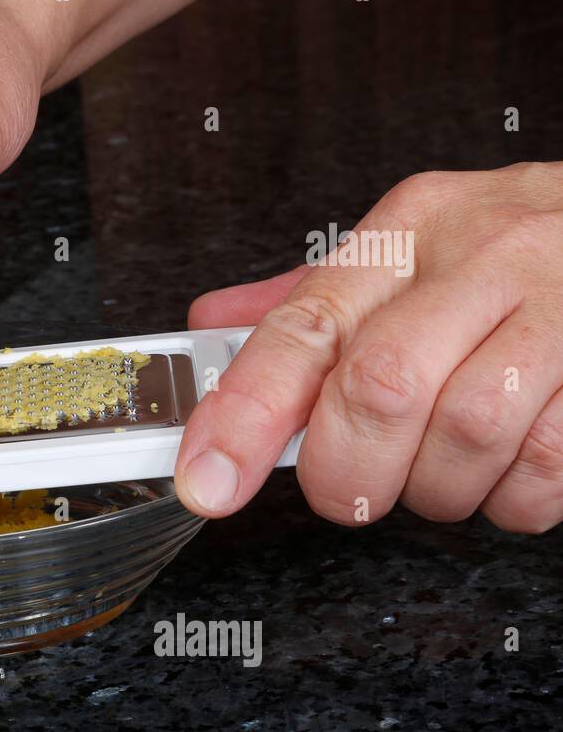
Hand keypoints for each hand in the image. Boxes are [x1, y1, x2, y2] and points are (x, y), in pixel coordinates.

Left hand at [177, 161, 562, 533]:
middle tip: (346, 490)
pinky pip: (545, 470)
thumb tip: (212, 330)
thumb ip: (314, 302)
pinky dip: (508, 499)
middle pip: (381, 388)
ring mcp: (560, 310)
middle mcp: (484, 259)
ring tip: (437, 470)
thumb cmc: (512, 254)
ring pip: (466, 435)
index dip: (244, 413)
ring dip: (435, 488)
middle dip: (346, 472)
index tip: (206, 479)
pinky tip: (502, 469)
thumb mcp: (409, 251)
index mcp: (407, 232)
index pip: (304, 327)